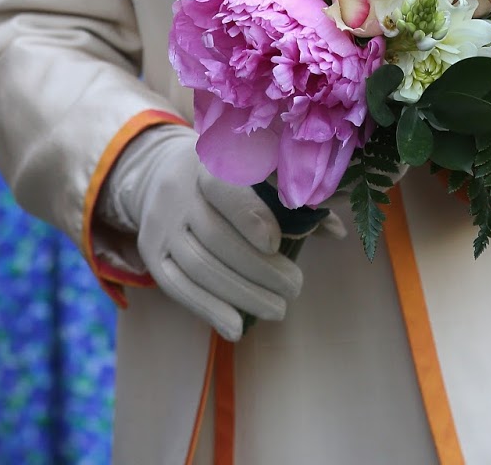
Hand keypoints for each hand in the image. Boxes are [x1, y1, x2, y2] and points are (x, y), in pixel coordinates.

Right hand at [103, 126, 303, 340]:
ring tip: (279, 309)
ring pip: (198, 265)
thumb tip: (338, 231)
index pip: (224, 187)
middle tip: (296, 288)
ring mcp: (161, 223)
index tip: (277, 242)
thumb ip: (293, 198)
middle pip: (216, 236)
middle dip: (259, 269)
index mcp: (208, 161)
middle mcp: (178, 190)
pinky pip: (176, 286)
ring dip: (240, 294)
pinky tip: (236, 328)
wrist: (159, 171)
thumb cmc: (226, 175)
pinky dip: (207, 310)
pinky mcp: (152, 253)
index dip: (249, 215)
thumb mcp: (252, 170)